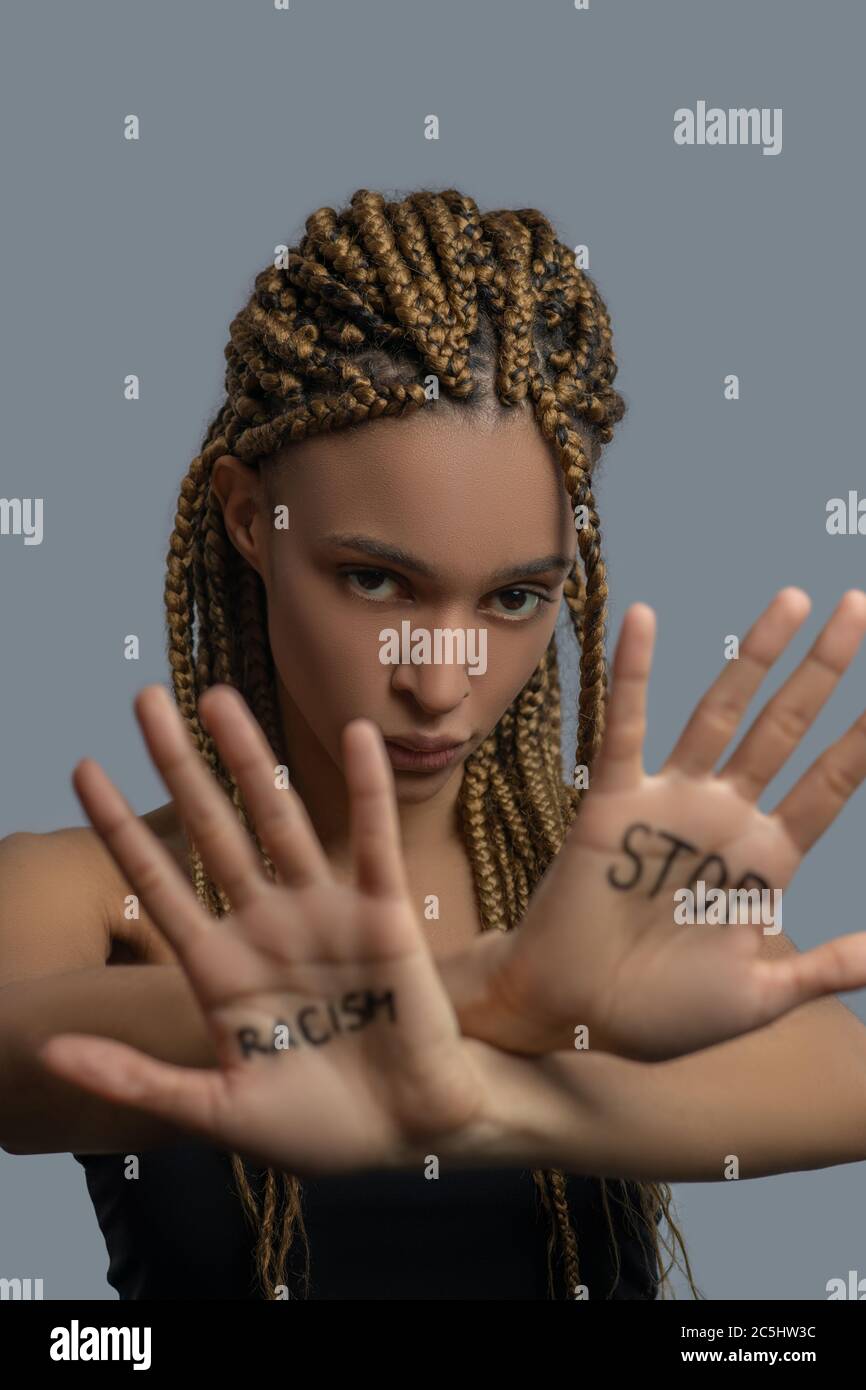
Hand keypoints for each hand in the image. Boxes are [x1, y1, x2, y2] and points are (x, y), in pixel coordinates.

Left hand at [37, 685, 510, 1174]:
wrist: (408, 1133)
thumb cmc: (318, 1129)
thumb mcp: (215, 1110)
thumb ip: (134, 1078)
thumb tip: (48, 1052)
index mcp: (220, 968)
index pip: (158, 880)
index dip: (118, 827)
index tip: (83, 768)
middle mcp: (266, 925)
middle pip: (212, 827)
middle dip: (178, 764)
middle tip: (145, 698)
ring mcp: (325, 913)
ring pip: (280, 818)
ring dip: (252, 757)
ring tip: (218, 696)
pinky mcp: (384, 915)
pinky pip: (373, 841)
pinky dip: (367, 790)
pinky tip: (354, 736)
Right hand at [457, 588, 865, 1061]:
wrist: (574, 1012)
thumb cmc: (662, 1012)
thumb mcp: (758, 997)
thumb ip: (824, 968)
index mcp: (765, 861)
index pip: (829, 786)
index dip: (865, 742)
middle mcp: (725, 816)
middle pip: (785, 730)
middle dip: (823, 672)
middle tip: (858, 608)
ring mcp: (671, 801)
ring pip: (721, 712)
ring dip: (756, 657)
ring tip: (793, 599)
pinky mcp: (615, 799)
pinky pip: (625, 725)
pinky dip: (633, 673)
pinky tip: (644, 618)